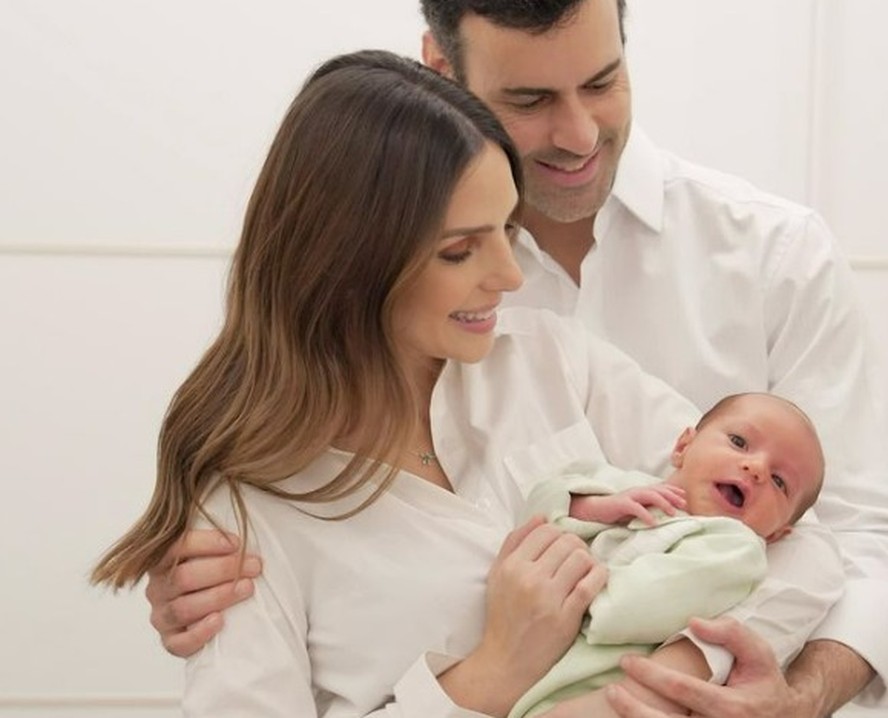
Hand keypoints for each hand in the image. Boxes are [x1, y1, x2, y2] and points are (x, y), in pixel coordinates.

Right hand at [145, 529, 261, 657]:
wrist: (219, 618)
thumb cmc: (218, 577)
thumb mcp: (215, 553)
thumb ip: (220, 542)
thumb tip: (245, 526)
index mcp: (164, 561)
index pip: (177, 546)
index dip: (207, 543)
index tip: (237, 542)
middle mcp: (158, 588)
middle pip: (183, 577)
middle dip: (223, 569)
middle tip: (254, 566)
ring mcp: (162, 616)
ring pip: (183, 608)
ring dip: (219, 596)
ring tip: (248, 588)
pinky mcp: (170, 642)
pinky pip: (179, 642)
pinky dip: (200, 632)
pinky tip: (220, 620)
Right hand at [440, 516, 607, 716]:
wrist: (507, 658)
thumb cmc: (503, 614)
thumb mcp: (498, 573)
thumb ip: (515, 541)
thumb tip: (540, 517)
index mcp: (511, 565)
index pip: (544, 531)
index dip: (557, 534)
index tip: (560, 546)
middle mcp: (529, 578)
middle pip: (566, 541)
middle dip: (575, 545)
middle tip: (575, 557)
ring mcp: (549, 598)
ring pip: (581, 558)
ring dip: (587, 560)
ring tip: (584, 569)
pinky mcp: (567, 616)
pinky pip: (591, 584)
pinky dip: (599, 575)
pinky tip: (596, 577)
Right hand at [570, 483, 685, 525]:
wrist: (595, 509)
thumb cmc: (616, 511)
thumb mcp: (635, 508)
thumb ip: (648, 508)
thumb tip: (664, 516)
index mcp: (641, 491)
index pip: (661, 488)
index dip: (674, 491)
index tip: (686, 499)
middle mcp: (637, 491)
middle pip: (658, 490)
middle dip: (673, 496)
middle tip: (685, 506)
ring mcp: (629, 496)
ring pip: (650, 495)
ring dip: (663, 503)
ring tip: (673, 513)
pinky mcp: (621, 504)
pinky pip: (635, 508)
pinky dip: (645, 515)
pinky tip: (653, 523)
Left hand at [606, 616, 812, 717]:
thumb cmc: (764, 683)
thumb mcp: (759, 653)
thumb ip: (731, 633)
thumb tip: (694, 622)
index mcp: (731, 708)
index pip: (681, 690)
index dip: (650, 675)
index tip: (627, 661)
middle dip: (633, 708)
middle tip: (612, 690)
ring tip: (615, 703)